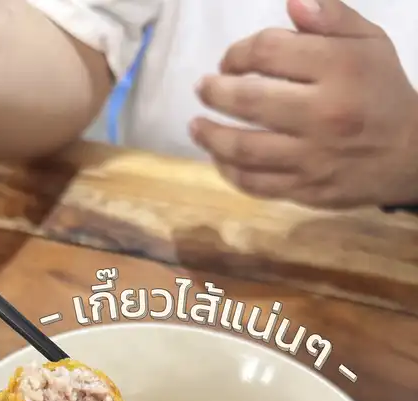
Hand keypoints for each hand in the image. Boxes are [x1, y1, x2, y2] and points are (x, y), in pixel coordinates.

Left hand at [189, 0, 417, 208]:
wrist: (409, 154)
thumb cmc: (383, 92)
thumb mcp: (369, 42)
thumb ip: (332, 18)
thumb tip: (291, 2)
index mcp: (339, 69)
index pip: (269, 51)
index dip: (239, 52)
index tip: (230, 60)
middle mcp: (323, 114)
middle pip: (249, 99)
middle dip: (216, 91)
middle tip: (203, 88)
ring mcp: (311, 157)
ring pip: (245, 148)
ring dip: (211, 136)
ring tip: (196, 126)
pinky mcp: (305, 190)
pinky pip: (255, 184)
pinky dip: (229, 172)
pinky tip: (218, 159)